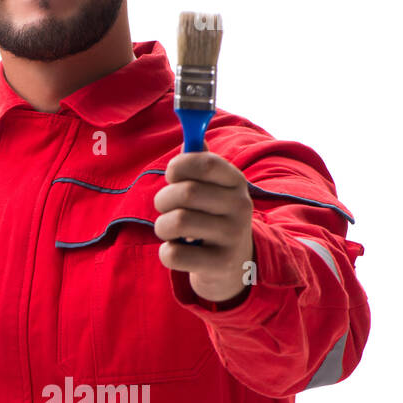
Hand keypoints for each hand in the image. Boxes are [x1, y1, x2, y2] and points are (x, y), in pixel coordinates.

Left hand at [152, 150, 254, 302]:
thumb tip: (190, 137)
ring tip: (171, 231)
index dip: (179, 166)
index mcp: (235, 183)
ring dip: (162, 227)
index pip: (205, 163)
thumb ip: (200, 164)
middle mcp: (239, 207)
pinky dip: (166, 253)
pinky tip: (178, 251)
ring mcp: (232, 237)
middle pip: (186, 193)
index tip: (172, 176)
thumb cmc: (213, 219)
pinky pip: (174, 254)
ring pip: (177, 222)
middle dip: (163, 200)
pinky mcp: (220, 265)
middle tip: (167, 208)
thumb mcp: (213, 190)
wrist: (235, 266)